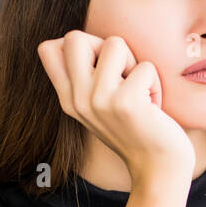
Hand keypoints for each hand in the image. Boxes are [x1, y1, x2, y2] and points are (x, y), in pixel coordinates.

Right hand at [37, 30, 195, 186]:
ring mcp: (98, 101)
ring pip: (114, 43)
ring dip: (136, 64)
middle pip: (74, 37)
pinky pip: (145, 67)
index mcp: (68, 99)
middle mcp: (77, 99)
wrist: (158, 169)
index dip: (79, 45)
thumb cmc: (138, 131)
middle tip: (123, 74)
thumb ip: (86, 79)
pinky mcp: (125, 103)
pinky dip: (156, 84)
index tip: (102, 67)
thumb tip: (79, 38)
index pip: (47, 49)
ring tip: (141, 91)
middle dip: (107, 45)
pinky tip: (153, 108)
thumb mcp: (101, 107)